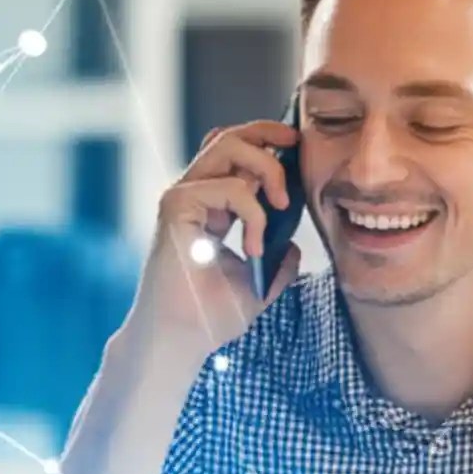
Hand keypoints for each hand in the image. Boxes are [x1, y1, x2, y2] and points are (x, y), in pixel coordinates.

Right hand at [119, 120, 302, 364]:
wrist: (181, 341)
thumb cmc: (210, 318)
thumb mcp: (258, 286)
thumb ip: (276, 262)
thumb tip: (294, 247)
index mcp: (210, 209)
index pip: (232, 155)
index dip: (264, 141)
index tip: (296, 147)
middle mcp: (193, 197)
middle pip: (228, 137)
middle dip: (267, 132)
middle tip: (295, 145)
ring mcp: (182, 199)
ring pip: (227, 147)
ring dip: (267, 168)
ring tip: (280, 206)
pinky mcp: (176, 208)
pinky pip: (229, 188)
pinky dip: (253, 214)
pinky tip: (253, 247)